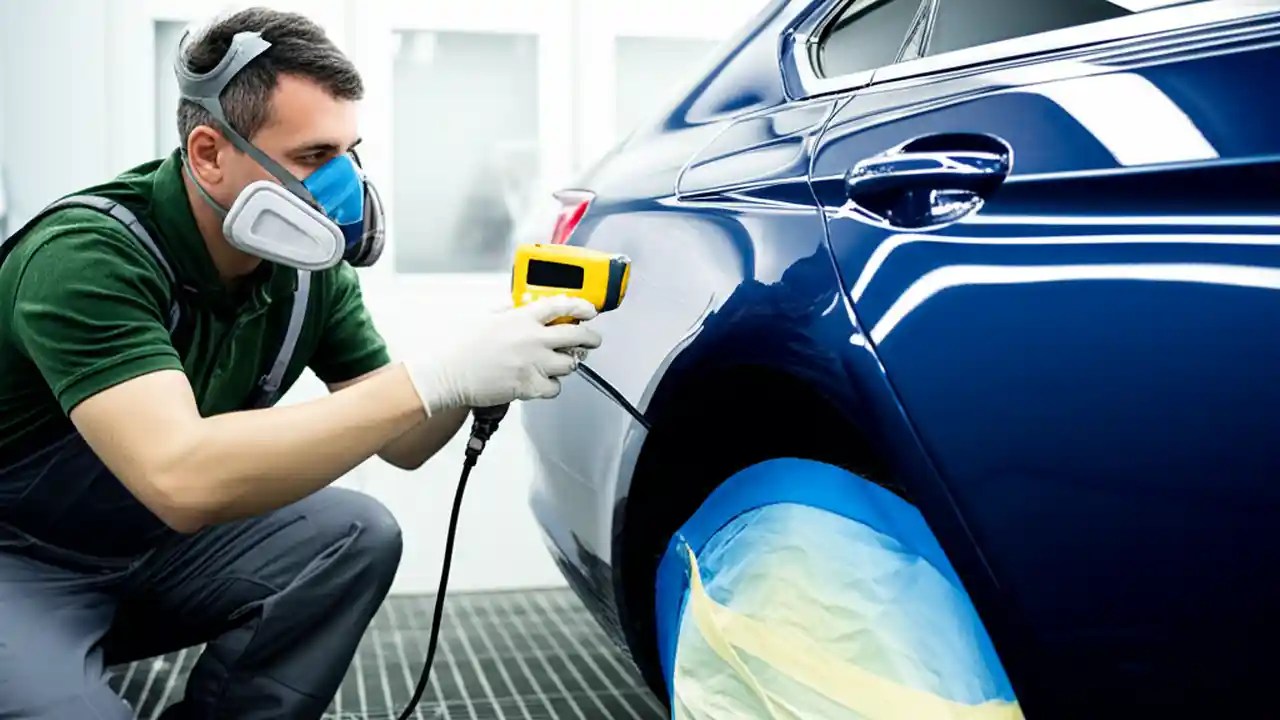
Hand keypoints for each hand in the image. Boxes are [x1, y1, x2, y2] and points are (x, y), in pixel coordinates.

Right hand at [408, 295, 602, 414]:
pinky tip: (543, 382)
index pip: (561, 306)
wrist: (448, 373)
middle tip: (592, 340)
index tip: (589, 311)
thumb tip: (518, 307)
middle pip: (577, 336)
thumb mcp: (485, 318)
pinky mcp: (529, 386)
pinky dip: (552, 386)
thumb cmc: (460, 346)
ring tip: (560, 363)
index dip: (581, 307)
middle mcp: (533, 339)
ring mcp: (534, 364)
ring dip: (568, 363)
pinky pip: (555, 388)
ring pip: (570, 364)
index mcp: (521, 318)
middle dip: (591, 338)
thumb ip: (507, 311)